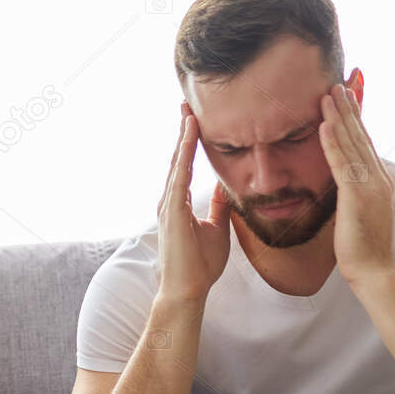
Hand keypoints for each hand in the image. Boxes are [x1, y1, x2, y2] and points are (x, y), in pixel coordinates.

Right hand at [156, 105, 231, 303]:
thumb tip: (227, 188)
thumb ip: (219, 207)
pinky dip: (185, 152)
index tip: (194, 118)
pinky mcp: (172, 210)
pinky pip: (180, 174)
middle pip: (177, 157)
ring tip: (188, 111)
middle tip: (187, 103)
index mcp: (178, 203)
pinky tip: (190, 134)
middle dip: (182, 130)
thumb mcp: (217, 228)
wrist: (188, 290)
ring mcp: (168, 204)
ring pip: (177, 161)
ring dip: (183, 135)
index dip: (189, 141)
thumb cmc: (200, 265)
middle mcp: (169, 199)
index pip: (184, 165)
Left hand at [317, 77, 394, 284]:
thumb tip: (345, 182)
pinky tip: (323, 125)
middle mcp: (378, 178)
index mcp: (379, 181)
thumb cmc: (362, 247)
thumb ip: (354, 193)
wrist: (374, 271)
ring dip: (339, 117)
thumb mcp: (359, 212)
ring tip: (328, 94)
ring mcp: (370, 186)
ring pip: (352, 144)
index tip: (347, 97)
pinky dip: (333, 143)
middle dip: (348, 109)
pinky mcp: (357, 197)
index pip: (366, 143)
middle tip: (338, 83)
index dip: (356, 119)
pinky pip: (342, 164)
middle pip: (361, 136)